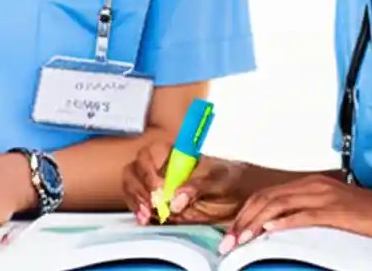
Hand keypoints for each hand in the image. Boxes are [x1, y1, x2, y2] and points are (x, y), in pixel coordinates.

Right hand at [123, 142, 247, 224]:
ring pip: (131, 182)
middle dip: (140, 187)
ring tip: (147, 214)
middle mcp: (163, 165)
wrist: (240, 198)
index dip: (151, 171)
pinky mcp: (156, 201)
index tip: (159, 190)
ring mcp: (157, 183)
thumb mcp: (219, 182)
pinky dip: (137, 210)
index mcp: (177, 153)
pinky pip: (136, 201)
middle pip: (136, 167)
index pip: (153, 153)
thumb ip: (196, 188)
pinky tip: (144, 218)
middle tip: (152, 205)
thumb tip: (176, 200)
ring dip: (135, 199)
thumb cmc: (231, 182)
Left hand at [221, 175, 371, 252]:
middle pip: (266, 198)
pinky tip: (269, 231)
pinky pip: (304, 215)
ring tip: (241, 240)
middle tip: (228, 241)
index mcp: (309, 184)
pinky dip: (284, 222)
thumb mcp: (331, 211)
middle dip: (242, 220)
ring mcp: (324, 196)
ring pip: (279, 205)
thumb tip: (276, 227)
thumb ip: (305, 213)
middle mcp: (313, 186)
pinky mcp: (336, 210)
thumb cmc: (369, 217)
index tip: (231, 234)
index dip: (245, 213)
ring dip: (255, 224)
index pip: (266, 195)